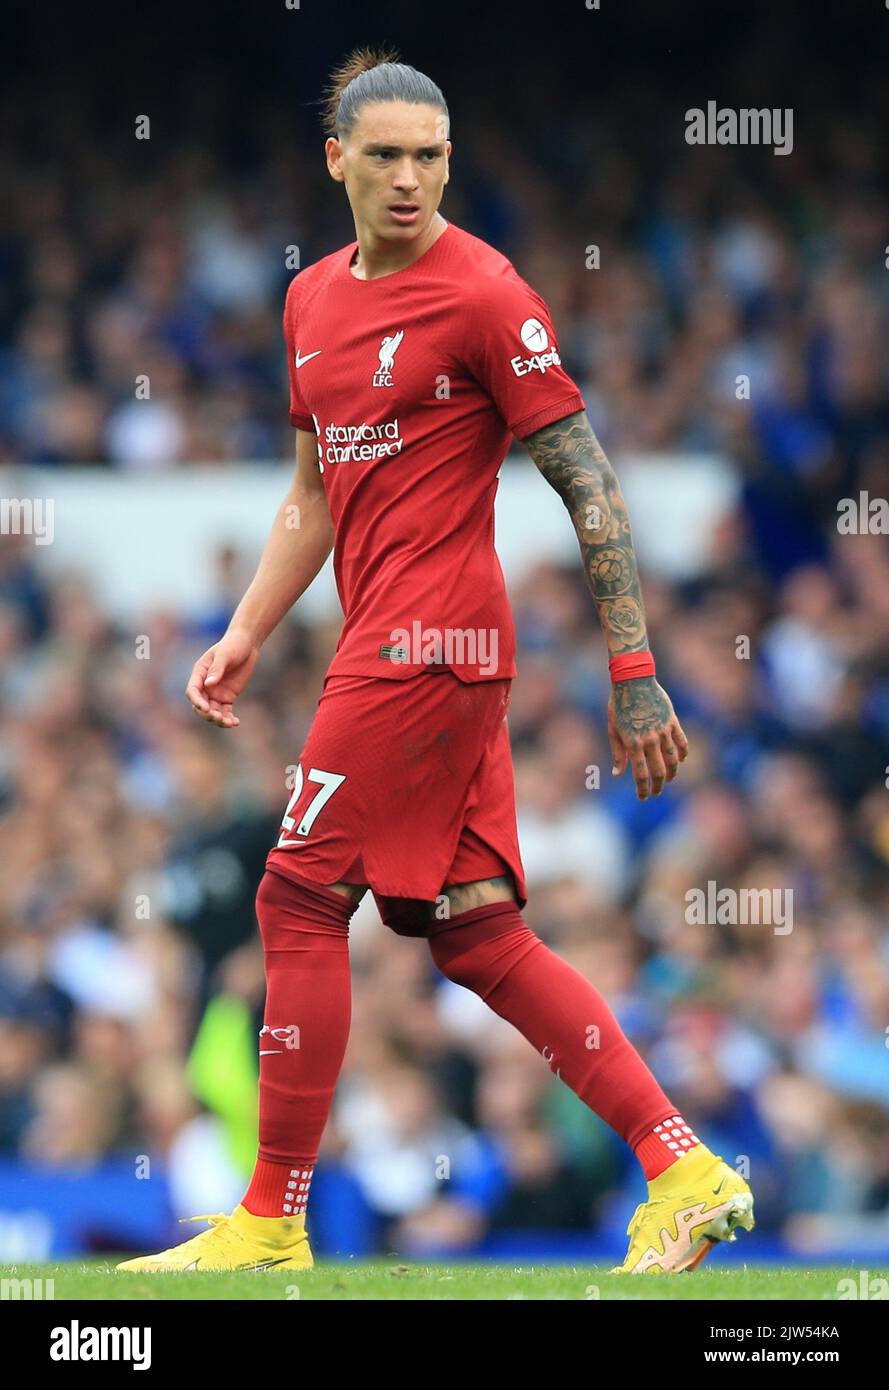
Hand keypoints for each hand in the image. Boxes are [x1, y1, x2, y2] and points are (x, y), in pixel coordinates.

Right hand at [185, 628, 259, 728]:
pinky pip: (225, 711)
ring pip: (213, 711)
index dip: (197, 702)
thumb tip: (208, 684)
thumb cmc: (233, 645)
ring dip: (219, 719)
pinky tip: (236, 722)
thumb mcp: (225, 654)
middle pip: (200, 705)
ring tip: (230, 723)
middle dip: (208, 714)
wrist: (247, 644)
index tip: (207, 708)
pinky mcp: (227, 697)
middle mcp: (205, 685)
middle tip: (219, 718)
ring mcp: (216, 692)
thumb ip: (216, 669)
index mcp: (199, 673)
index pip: (193, 691)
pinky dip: (229, 718)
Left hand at [607, 676, 687, 799]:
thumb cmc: (619, 705)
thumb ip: (617, 753)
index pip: (641, 774)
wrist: (633, 681)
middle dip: (657, 786)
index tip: (643, 798)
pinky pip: (682, 742)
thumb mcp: (613, 729)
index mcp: (633, 743)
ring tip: (668, 779)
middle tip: (656, 793)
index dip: (643, 789)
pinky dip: (683, 753)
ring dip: (672, 773)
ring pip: (673, 759)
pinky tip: (682, 760)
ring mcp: (663, 731)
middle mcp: (650, 740)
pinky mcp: (672, 721)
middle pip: (658, 771)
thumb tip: (617, 774)